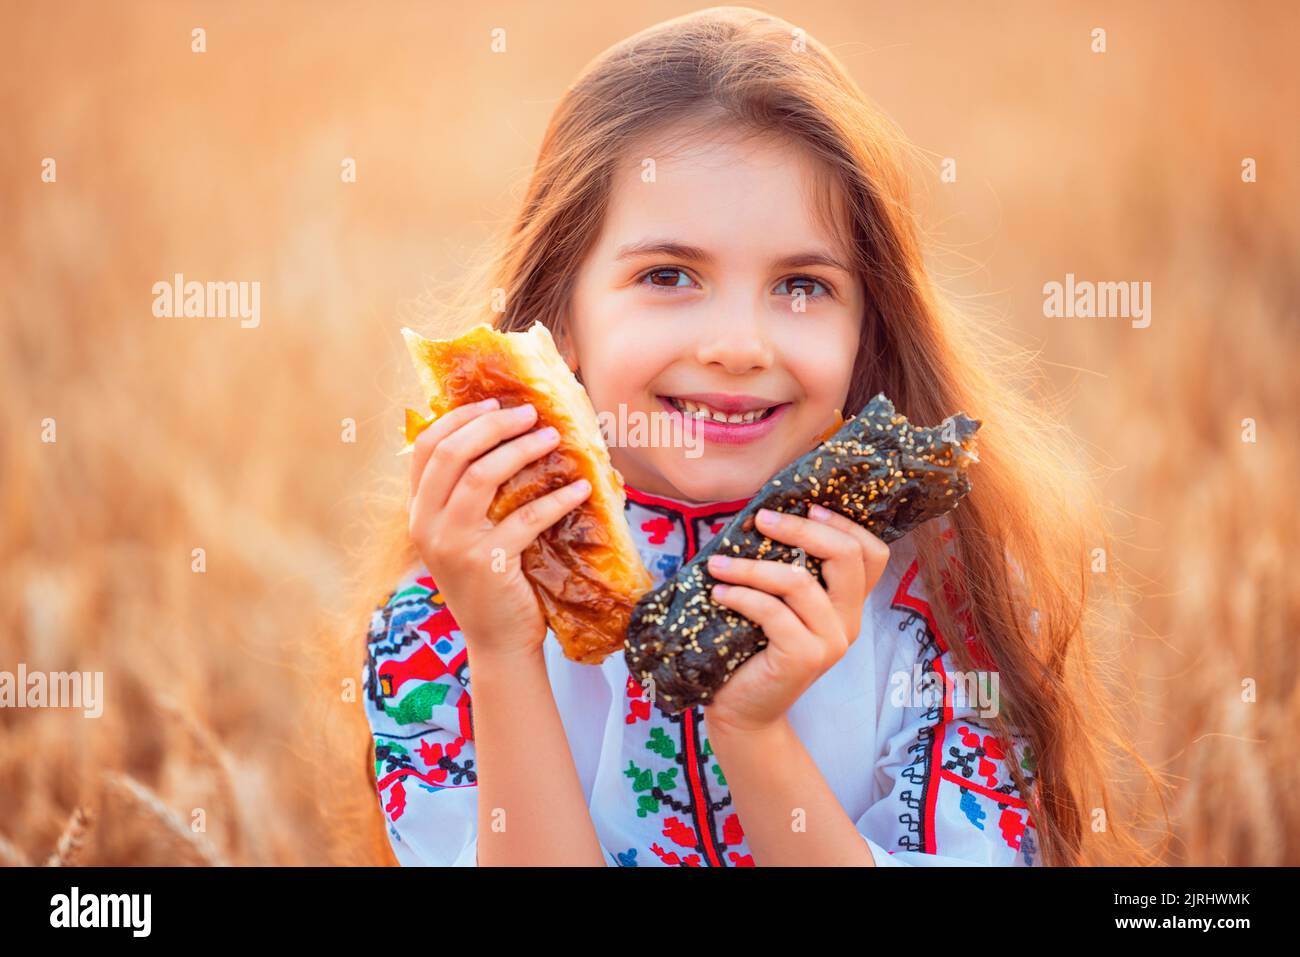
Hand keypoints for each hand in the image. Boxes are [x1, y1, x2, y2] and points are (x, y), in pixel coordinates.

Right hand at [407, 397, 591, 659]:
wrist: (498, 642)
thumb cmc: (490, 581)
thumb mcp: (465, 534)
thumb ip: (467, 494)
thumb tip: (502, 434)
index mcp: (418, 511)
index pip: (424, 447)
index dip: (458, 417)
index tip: (493, 402)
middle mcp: (426, 525)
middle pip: (451, 453)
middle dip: (493, 424)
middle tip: (530, 414)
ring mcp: (453, 544)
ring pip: (482, 475)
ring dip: (522, 450)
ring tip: (553, 438)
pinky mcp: (487, 563)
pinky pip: (526, 516)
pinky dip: (557, 498)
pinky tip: (580, 487)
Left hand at [701, 505, 889, 734]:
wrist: (743, 712)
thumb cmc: (752, 651)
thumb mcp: (777, 606)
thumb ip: (785, 573)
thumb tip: (761, 517)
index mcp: (847, 605)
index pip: (873, 554)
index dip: (846, 525)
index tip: (808, 508)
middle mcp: (848, 622)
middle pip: (846, 557)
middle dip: (800, 529)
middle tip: (760, 520)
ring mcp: (831, 642)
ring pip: (800, 582)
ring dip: (752, 566)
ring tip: (717, 563)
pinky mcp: (805, 658)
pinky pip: (774, 612)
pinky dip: (742, 595)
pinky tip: (719, 592)